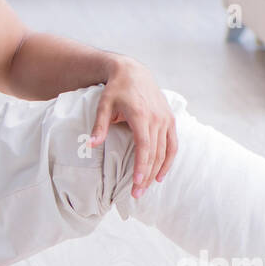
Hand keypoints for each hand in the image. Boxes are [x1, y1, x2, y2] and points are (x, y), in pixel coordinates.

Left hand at [87, 57, 177, 198]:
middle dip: (146, 175)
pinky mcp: (170, 119)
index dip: (142, 165)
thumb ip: (99, 126)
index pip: (144, 146)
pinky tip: (161, 175)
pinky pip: (173, 144)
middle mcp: (156, 118)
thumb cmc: (115, 89)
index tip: (137, 182)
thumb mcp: (103, 105)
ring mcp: (165, 119)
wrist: (133, 72)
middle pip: (155, 153)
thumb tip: (91, 145)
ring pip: (164, 151)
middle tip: (137, 194)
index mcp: (140, 115)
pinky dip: (169, 161)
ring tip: (146, 188)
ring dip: (156, 172)